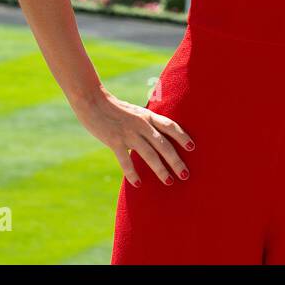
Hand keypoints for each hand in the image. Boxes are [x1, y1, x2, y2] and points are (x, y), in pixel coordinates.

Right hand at [74, 90, 193, 186]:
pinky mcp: (115, 141)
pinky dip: (132, 173)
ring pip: (149, 154)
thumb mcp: (135, 112)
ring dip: (160, 169)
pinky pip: (126, 161)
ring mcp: (129, 133)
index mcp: (148, 115)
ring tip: (169, 181)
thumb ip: (145, 122)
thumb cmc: (114, 108)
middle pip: (164, 144)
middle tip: (185, 174)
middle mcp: (142, 124)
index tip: (192, 148)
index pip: (170, 126)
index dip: (182, 137)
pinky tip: (138, 183)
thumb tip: (156, 135)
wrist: (92, 101)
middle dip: (176, 160)